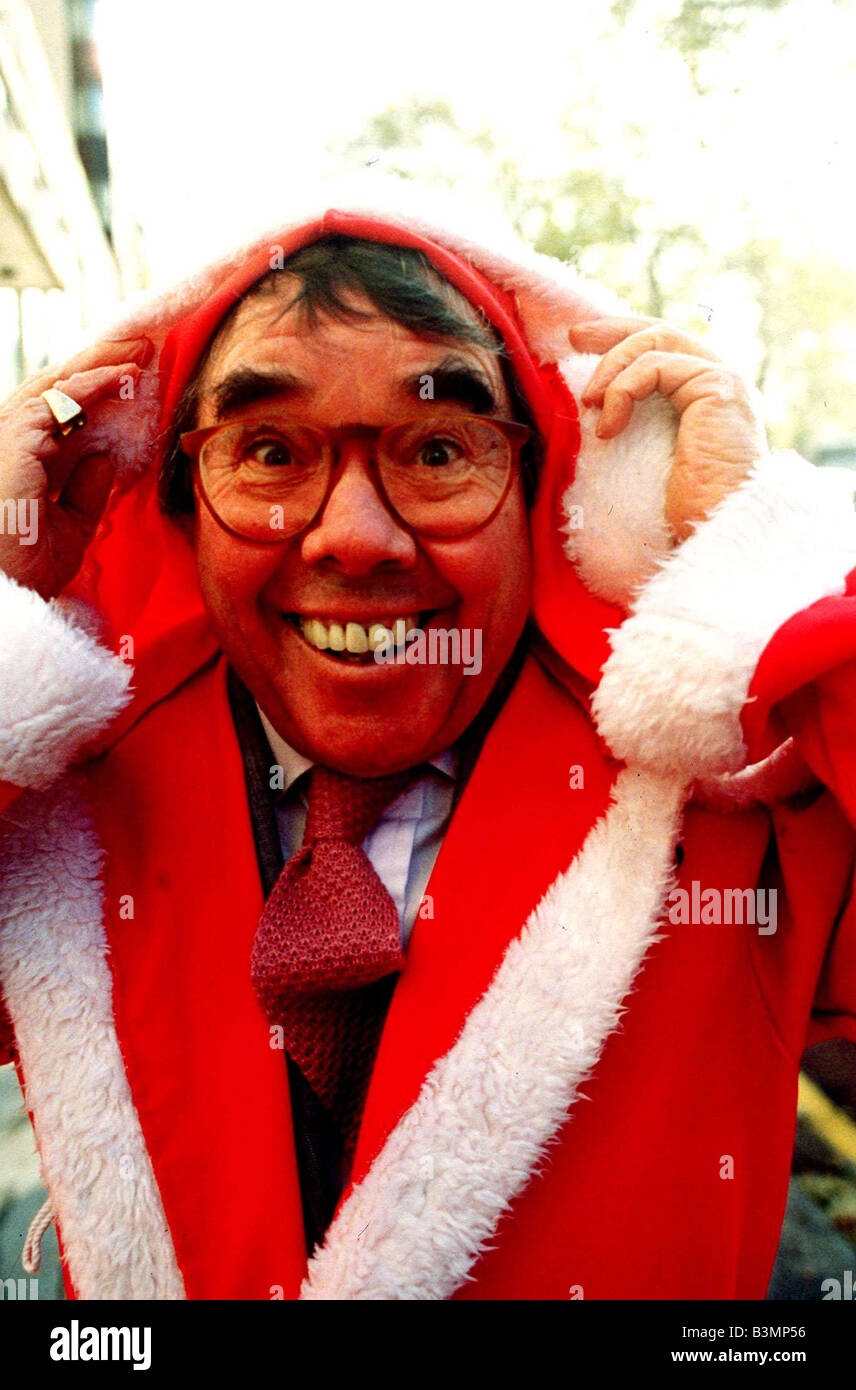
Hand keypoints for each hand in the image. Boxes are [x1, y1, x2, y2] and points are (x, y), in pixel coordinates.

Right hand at [0, 336, 152, 597]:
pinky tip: (121, 375)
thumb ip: (87, 491)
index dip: (95, 391)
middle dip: (99, 365)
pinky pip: (56, 402)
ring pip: (55, 386)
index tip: (134, 377)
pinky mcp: (13, 442)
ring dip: (100, 365)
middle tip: (142, 347)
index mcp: (23, 460)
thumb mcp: (72, 526)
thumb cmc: (27, 568)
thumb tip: (107, 458)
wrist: (8, 597)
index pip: (58, 414)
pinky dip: (91, 385)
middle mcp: (10, 442)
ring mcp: (7, 439)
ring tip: (138, 351)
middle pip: (56, 390)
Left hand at [568, 316, 766, 541]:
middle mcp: (720, 381)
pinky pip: (655, 367)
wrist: (715, 532)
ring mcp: (723, 380)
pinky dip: (623, 390)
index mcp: (706, 396)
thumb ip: (635, 424)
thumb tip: (590, 406)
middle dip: (612, 331)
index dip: (621, 339)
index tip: (580, 342)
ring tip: (588, 402)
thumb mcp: (646, 459)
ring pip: (656, 342)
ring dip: (612, 366)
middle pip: (661, 333)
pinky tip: (608, 427)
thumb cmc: (682, 512)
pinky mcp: (717, 387)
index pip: (663, 349)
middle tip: (573, 338)